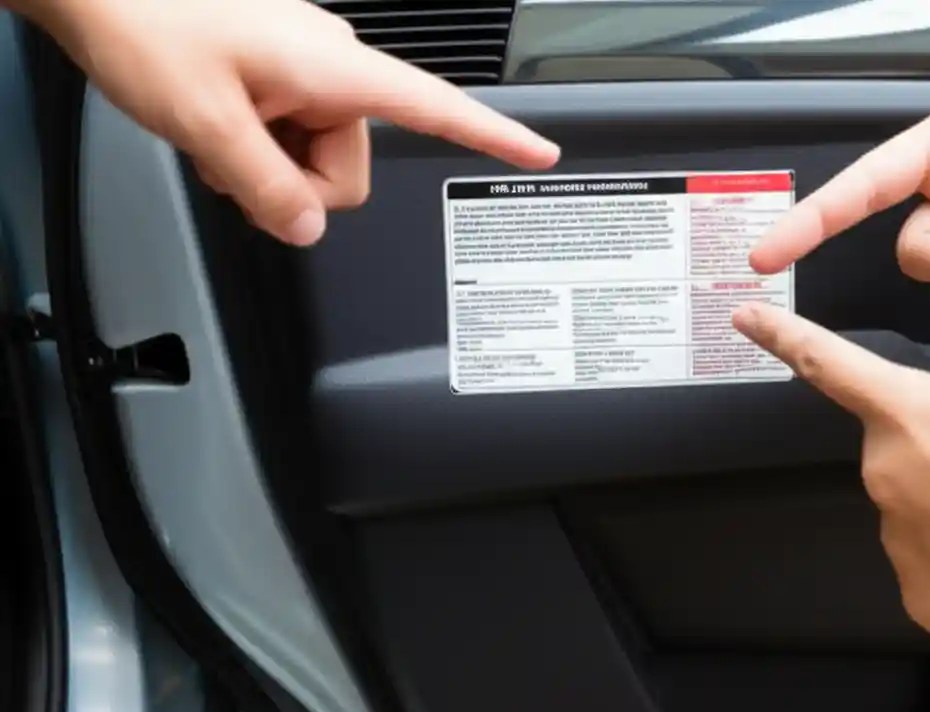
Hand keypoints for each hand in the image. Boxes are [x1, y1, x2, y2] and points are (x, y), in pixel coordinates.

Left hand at [25, 0, 558, 245]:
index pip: (435, 107)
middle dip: (294, 183)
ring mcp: (304, 69)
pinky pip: (290, 135)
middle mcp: (331, 64)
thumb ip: (269, 190)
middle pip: (349, 168)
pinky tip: (219, 126)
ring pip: (316, 160)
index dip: (494, 135)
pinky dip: (256, 146)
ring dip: (268, 165)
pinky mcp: (280, 72)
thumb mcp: (207, 125)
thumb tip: (309, 229)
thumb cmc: (145, 21)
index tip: (540, 153)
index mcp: (335, 67)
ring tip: (218, 134)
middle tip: (235, 159)